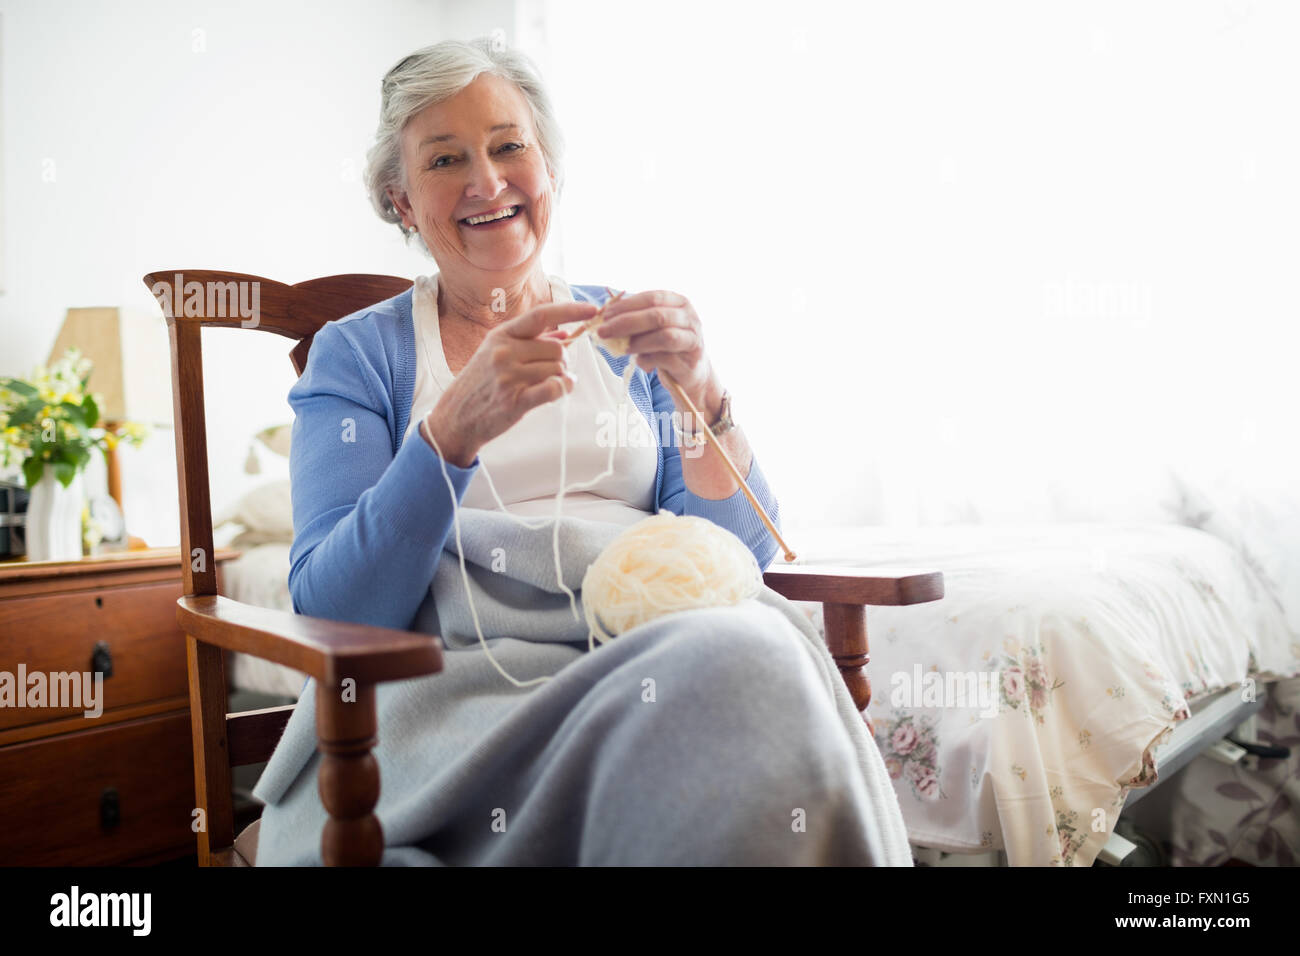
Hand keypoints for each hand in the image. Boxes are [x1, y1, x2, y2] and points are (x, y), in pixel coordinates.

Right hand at [423, 300, 596, 465]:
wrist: (456, 415)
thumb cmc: (482, 382)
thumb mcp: (498, 353)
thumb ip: (532, 341)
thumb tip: (566, 333)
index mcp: (502, 335)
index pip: (541, 315)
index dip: (570, 310)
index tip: (592, 310)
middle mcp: (504, 352)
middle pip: (558, 349)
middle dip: (562, 361)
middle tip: (553, 371)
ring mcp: (508, 376)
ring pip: (558, 370)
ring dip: (560, 377)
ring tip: (546, 384)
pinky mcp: (514, 401)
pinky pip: (554, 388)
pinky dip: (563, 388)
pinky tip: (559, 389)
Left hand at [596, 290, 715, 405]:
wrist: (691, 371)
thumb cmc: (667, 345)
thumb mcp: (653, 327)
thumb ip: (635, 320)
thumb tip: (605, 319)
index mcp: (679, 302)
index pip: (651, 298)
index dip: (626, 306)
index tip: (605, 315)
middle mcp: (690, 317)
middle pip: (656, 316)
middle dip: (625, 323)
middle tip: (603, 332)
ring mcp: (693, 339)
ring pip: (664, 336)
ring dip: (637, 342)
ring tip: (622, 349)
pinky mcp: (691, 361)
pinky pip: (665, 359)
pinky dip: (647, 360)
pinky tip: (641, 363)